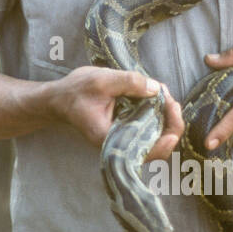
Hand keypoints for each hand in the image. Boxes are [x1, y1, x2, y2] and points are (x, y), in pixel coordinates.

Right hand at [46, 66, 183, 159]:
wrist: (59, 99)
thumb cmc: (75, 91)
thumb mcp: (101, 80)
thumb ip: (129, 82)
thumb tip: (157, 89)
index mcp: (110, 140)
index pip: (147, 151)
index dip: (167, 135)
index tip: (173, 110)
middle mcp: (119, 146)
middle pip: (157, 146)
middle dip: (170, 123)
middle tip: (170, 99)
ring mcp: (123, 140)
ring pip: (155, 138)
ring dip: (165, 118)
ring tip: (164, 95)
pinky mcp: (126, 131)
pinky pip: (148, 129)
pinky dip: (156, 114)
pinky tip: (156, 97)